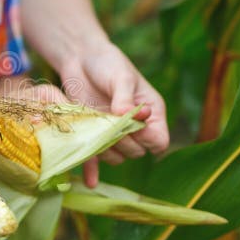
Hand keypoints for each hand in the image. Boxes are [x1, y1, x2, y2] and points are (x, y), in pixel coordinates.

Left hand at [59, 40, 168, 186]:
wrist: (80, 57)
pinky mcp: (92, 135)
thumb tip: (130, 117)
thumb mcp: (120, 76)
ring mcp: (113, 133)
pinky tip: (90, 182)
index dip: (146, 139)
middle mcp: (135, 127)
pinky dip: (92, 170)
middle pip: (136, 152)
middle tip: (107, 122)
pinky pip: (95, 159)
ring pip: (115, 157)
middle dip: (121, 141)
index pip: (159, 142)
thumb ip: (125, 99)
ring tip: (94, 125)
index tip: (131, 125)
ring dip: (104, 147)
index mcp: (151, 112)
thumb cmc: (108, 62)